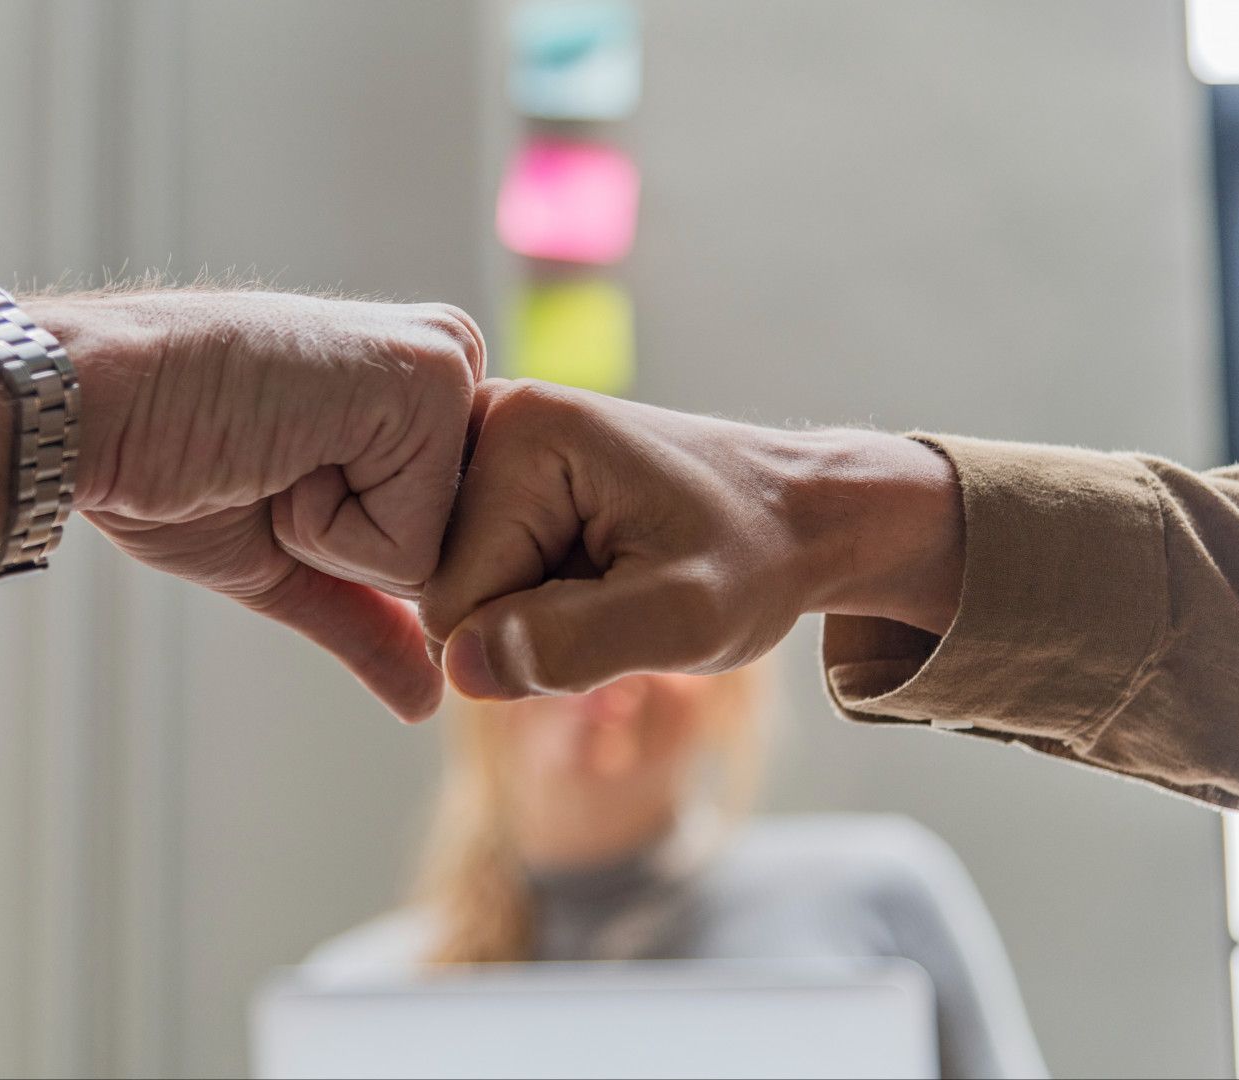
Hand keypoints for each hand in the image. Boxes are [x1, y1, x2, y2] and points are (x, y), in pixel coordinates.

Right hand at [29, 290, 485, 721]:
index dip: (356, 557)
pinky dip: (331, 528)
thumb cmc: (170, 463)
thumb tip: (429, 701)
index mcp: (427, 400)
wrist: (97, 409)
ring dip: (338, 539)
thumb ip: (367, 620)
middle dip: (356, 552)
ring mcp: (452, 367)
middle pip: (463, 556)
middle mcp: (457, 367)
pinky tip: (282, 450)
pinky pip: (416, 543)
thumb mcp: (284, 559)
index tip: (278, 479)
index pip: (454, 549)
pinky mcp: (433, 377)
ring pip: (444, 555)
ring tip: (277, 457)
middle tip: (276, 470)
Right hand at [419, 380, 963, 698]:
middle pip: (442, 591)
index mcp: (520, 433)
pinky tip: (592, 568)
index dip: (530, 638)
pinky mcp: (494, 471)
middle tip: (618, 593)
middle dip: (526, 622)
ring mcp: (485, 443)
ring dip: (530, 612)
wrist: (796, 515)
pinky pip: (474, 573)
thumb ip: (573, 645)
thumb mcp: (685, 619)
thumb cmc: (753, 560)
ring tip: (610, 578)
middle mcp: (486, 419)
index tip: (618, 601)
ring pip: (456, 590)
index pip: (451, 601)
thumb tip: (460, 668)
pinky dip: (531, 594)